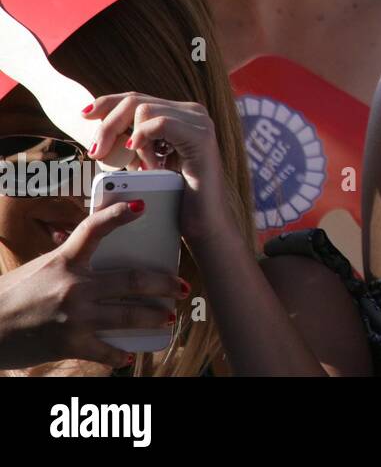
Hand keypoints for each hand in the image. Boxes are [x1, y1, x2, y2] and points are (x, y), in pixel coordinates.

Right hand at [0, 201, 188, 369]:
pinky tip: (129, 355)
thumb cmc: (8, 298)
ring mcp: (75, 316)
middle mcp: (74, 286)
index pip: (94, 229)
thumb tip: (99, 262)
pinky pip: (106, 350)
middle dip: (164, 283)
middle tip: (182, 286)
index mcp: (64, 261)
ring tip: (168, 317)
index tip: (141, 206)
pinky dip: (120, 355)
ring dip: (154, 317)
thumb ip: (69, 264)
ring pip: (130, 315)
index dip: (119, 215)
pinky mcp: (70, 343)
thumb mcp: (38, 270)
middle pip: (133, 279)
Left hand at [86, 93, 227, 246]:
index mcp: (181, 115)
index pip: (138, 98)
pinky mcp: (200, 137)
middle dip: (108, 124)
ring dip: (128, 139)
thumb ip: (133, 144)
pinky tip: (138, 158)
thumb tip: (101, 132)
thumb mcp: (147, 164)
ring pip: (143, 110)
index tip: (85, 116)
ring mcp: (200, 122)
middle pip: (136, 100)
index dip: (108, 103)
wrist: (203, 224)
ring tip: (132, 167)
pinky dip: (143, 139)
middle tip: (96, 152)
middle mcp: (193, 113)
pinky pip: (160, 124)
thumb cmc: (176, 198)